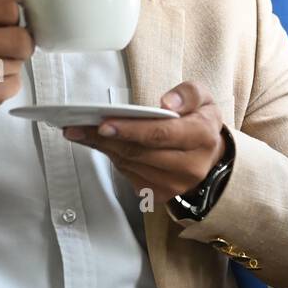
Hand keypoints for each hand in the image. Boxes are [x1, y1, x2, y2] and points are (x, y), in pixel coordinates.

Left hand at [63, 81, 226, 204]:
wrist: (209, 156)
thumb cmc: (199, 122)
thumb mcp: (204, 98)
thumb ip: (189, 93)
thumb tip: (167, 103)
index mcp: (202, 137)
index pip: (161, 134)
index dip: (130, 130)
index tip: (103, 125)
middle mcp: (190, 166)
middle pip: (140, 152)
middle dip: (105, 139)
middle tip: (78, 127)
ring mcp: (174, 184)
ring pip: (130, 164)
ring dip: (104, 148)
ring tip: (81, 132)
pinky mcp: (160, 194)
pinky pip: (128, 175)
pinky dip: (113, 158)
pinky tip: (102, 145)